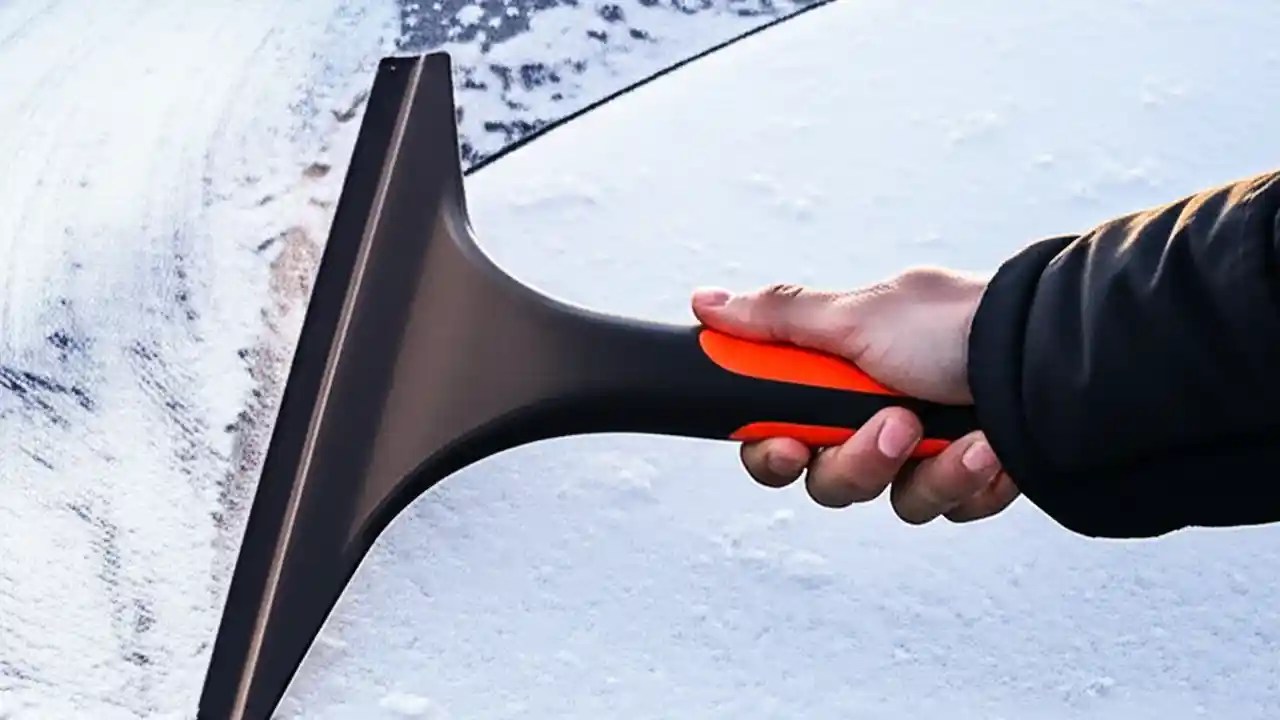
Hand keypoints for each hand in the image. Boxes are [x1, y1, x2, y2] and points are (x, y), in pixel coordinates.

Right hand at [691, 268, 1017, 523]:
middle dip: (861, 461)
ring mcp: (927, 452)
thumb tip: (708, 303)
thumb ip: (779, 320)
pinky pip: (951, 508)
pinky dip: (972, 480)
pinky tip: (993, 448)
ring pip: (895, 503)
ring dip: (928, 472)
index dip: (773, 451)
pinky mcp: (973, 479)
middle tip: (893, 425)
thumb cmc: (959, 325)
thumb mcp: (859, 315)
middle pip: (831, 482)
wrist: (1053, 355)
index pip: (779, 434)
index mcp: (841, 378)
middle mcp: (878, 416)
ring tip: (964, 435)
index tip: (788, 445)